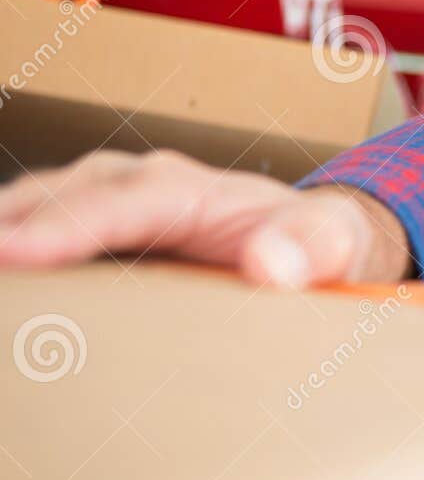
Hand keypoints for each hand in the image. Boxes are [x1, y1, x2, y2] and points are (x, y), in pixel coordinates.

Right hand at [0, 149, 411, 284]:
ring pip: (31, 211)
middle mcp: (132, 183)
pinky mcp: (93, 228)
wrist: (316, 234)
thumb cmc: (319, 237)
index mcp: (183, 187)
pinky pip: (36, 234)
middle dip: (8, 232)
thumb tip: (270, 265)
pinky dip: (16, 253)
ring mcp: (103, 201)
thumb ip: (311, 249)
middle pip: (51, 202)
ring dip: (5, 237)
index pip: (112, 205)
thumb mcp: (334, 242)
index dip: (60, 230)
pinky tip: (12, 295)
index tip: (8, 254)